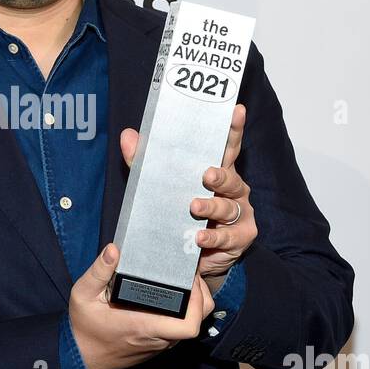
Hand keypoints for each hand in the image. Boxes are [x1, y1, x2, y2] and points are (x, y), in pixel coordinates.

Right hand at [68, 242, 214, 368]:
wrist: (84, 357)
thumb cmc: (85, 327)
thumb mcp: (83, 295)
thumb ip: (98, 272)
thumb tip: (113, 250)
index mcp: (145, 326)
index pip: (189, 325)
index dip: (197, 302)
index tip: (189, 279)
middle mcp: (159, 338)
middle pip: (198, 321)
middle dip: (201, 296)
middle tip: (189, 274)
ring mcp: (161, 344)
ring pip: (193, 326)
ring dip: (195, 304)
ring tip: (184, 281)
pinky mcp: (160, 345)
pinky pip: (182, 329)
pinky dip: (185, 312)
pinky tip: (174, 295)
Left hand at [119, 103, 257, 289]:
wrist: (188, 257)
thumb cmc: (178, 213)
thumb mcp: (158, 186)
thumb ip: (143, 161)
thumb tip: (128, 135)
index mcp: (217, 170)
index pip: (226, 147)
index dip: (233, 129)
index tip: (236, 112)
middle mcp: (233, 188)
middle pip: (231, 176)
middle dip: (220, 175)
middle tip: (207, 174)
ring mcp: (240, 212)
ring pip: (229, 206)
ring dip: (212, 207)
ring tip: (195, 207)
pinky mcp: (241, 236)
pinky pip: (229, 236)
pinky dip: (213, 237)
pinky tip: (200, 237)